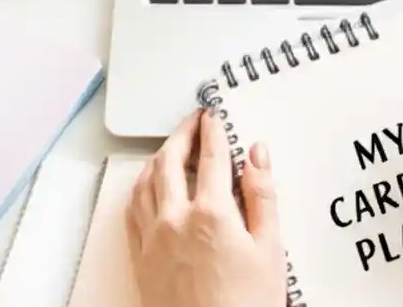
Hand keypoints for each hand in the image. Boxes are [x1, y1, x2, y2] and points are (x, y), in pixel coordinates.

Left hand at [126, 110, 285, 306]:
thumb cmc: (245, 306)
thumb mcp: (270, 248)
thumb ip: (263, 196)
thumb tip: (258, 156)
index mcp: (212, 213)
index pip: (210, 156)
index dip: (213, 129)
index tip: (214, 115)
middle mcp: (175, 219)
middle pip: (170, 160)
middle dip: (181, 134)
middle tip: (192, 121)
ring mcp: (153, 239)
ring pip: (145, 181)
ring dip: (157, 156)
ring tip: (170, 146)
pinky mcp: (141, 257)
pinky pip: (132, 209)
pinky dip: (140, 187)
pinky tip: (148, 186)